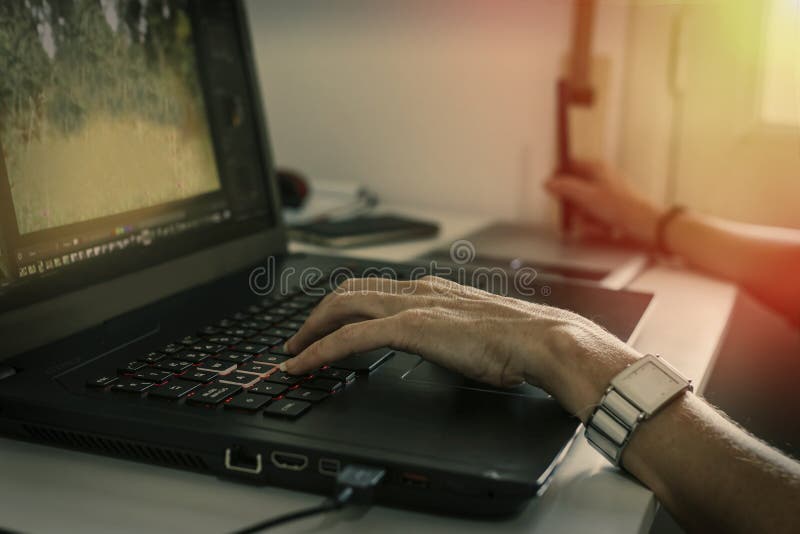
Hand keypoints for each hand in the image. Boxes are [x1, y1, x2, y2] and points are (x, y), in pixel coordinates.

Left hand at [282, 276, 639, 418]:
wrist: (542, 340)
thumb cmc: (518, 342)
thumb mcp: (473, 331)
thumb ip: (450, 332)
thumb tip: (443, 348)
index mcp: (431, 289)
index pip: (372, 289)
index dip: (341, 305)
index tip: (325, 324)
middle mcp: (417, 290)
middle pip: (348, 291)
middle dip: (316, 314)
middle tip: (298, 338)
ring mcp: (412, 305)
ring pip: (342, 307)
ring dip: (310, 329)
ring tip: (292, 353)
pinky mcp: (412, 327)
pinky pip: (350, 338)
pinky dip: (319, 351)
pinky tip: (302, 366)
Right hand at [545, 160, 662, 245]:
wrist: (643, 223)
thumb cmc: (619, 206)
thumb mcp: (586, 196)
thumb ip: (565, 188)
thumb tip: (548, 182)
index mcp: (596, 167)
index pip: (570, 164)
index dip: (559, 176)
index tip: (552, 189)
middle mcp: (601, 176)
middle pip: (574, 188)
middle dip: (574, 204)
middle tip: (579, 212)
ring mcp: (606, 191)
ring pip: (583, 204)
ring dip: (584, 216)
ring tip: (595, 222)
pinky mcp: (611, 206)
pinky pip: (593, 214)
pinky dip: (594, 222)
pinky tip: (602, 227)